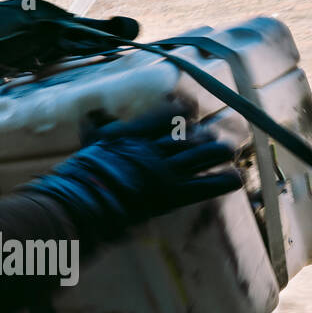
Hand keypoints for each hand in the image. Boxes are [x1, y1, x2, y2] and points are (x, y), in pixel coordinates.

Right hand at [19, 106, 241, 242]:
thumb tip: (90, 115)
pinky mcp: (174, 195)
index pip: (171, 113)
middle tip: (208, 141)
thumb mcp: (88, 144)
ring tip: (221, 155)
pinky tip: (230, 179)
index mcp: (134, 133)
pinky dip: (225, 180)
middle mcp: (154, 148)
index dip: (186, 109)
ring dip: (218, 152)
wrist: (81, 203)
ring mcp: (166, 171)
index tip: (191, 109)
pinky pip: (212, 184)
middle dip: (205, 136)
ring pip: (211, 151)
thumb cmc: (80, 176)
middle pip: (195, 132)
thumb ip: (95, 128)